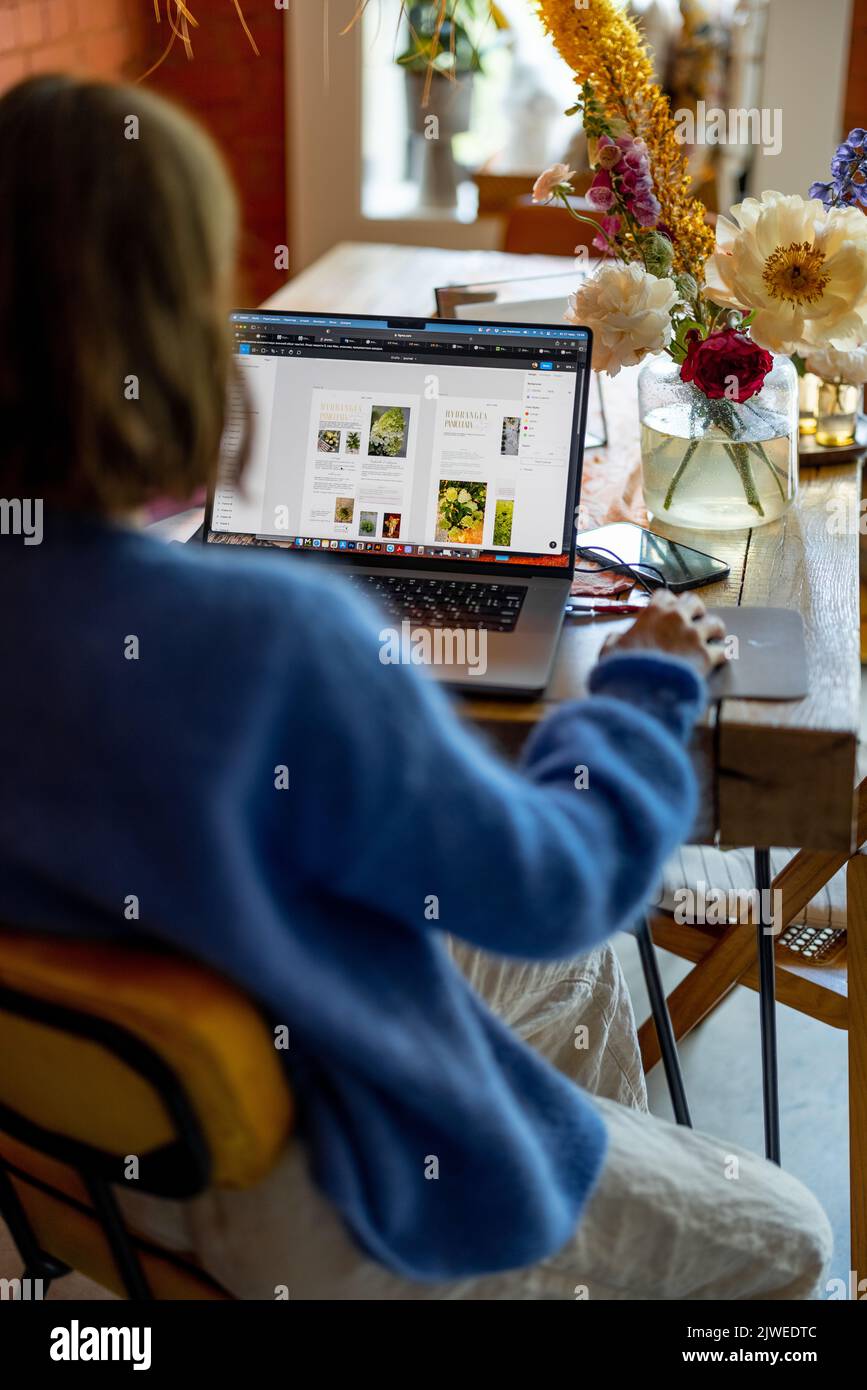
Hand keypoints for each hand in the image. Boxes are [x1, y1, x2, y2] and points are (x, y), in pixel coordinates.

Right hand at [600, 590, 727, 677]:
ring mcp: (693, 636)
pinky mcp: (706, 656)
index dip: (668, 603)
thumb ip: (616, 638)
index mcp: (653, 612)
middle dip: (696, 611)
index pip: (665, 595)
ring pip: (715, 623)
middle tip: (695, 622)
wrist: (639, 689)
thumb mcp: (609, 649)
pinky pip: (723, 650)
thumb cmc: (622, 668)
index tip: (669, 611)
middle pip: (695, 602)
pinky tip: (720, 659)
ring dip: (714, 631)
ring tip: (714, 639)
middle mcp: (676, 618)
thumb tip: (616, 638)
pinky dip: (722, 655)